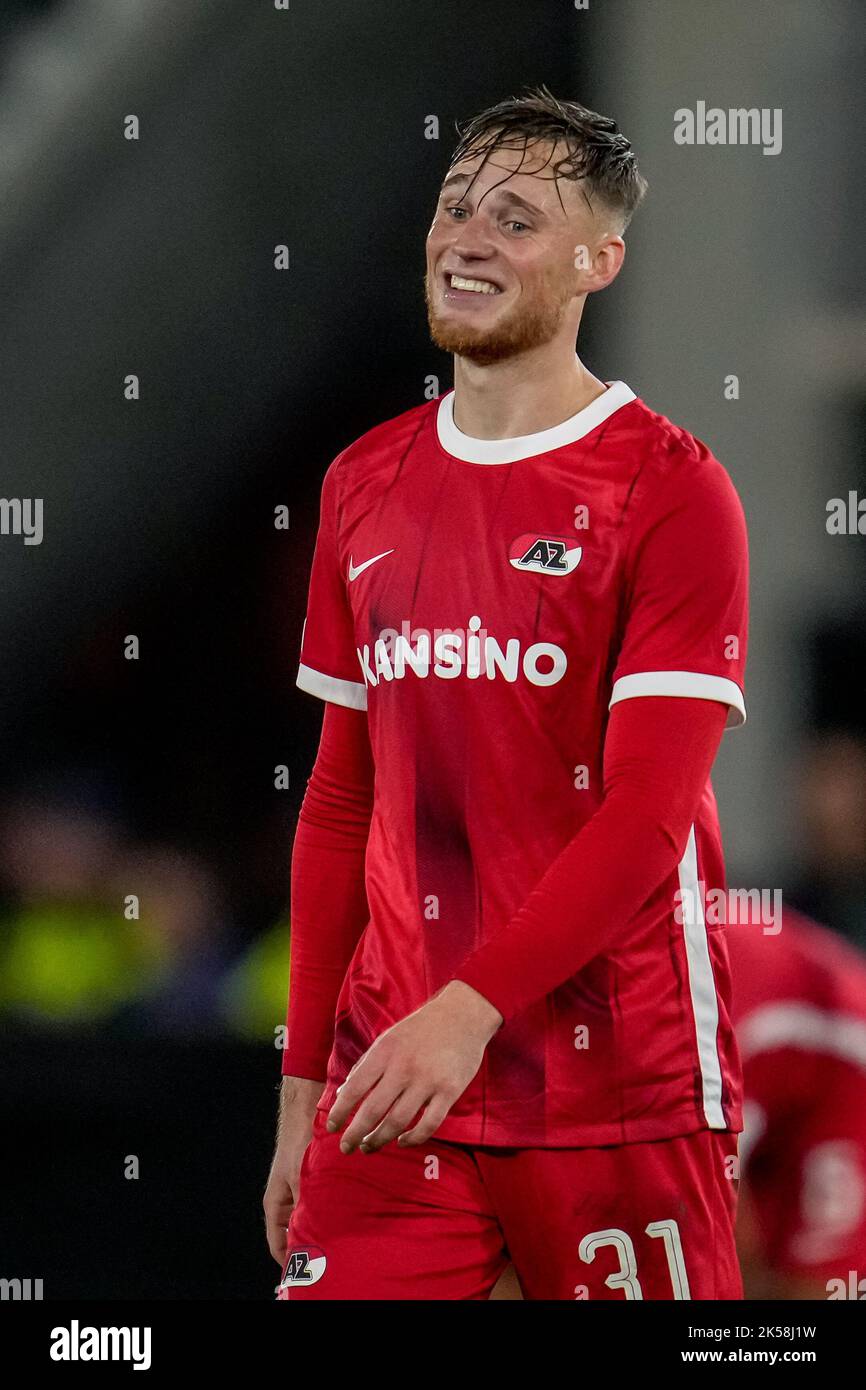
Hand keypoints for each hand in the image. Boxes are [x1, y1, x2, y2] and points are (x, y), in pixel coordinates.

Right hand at [263, 1075, 322, 1264]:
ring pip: (310, 1219)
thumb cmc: (298, 1142)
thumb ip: (306, 1203)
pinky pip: (322, 1204)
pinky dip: (331, 1212)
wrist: (307, 1111)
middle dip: (309, 1247)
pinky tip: (349, 1218)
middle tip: (329, 1261)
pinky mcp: (315, 1181)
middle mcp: (287, 1201)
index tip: (306, 1274)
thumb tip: (314, 1230)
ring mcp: (300, 1191)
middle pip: (294, 1234)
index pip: (278, 1244)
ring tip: (341, 1243)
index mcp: (275, 1204)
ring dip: (322, 1228)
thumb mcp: (301, 1177)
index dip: (290, 1261)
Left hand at [326, 981, 502, 1152]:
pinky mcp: (449, 1091)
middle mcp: (404, 1067)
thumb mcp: (388, 1038)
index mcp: (385, 1052)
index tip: (331, 1127)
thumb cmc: (421, 1028)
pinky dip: (413, 1139)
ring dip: (380, 1139)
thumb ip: (366, 1065)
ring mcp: (428, 1081)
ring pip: (398, 1121)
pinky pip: (429, 1124)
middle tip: (346, 1147)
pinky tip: (402, 1142)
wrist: (463, 1014)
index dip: (340, 1111)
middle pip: (373, 1110)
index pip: (355, 1088)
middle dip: (355, 1134)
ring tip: (369, 1147)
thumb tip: (342, 1093)